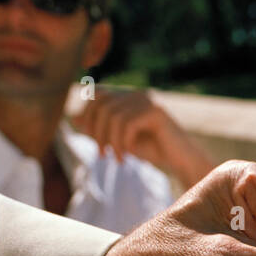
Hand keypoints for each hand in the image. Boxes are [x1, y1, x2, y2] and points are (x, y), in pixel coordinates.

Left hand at [69, 88, 212, 188]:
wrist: (181, 161)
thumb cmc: (153, 150)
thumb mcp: (120, 139)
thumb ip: (100, 128)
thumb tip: (73, 118)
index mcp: (129, 97)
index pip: (97, 96)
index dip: (87, 116)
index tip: (92, 140)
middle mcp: (138, 94)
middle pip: (102, 104)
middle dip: (96, 130)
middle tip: (101, 153)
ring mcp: (148, 101)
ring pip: (113, 116)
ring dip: (109, 141)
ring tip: (115, 158)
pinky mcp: (156, 112)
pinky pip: (127, 124)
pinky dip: (122, 143)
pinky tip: (126, 156)